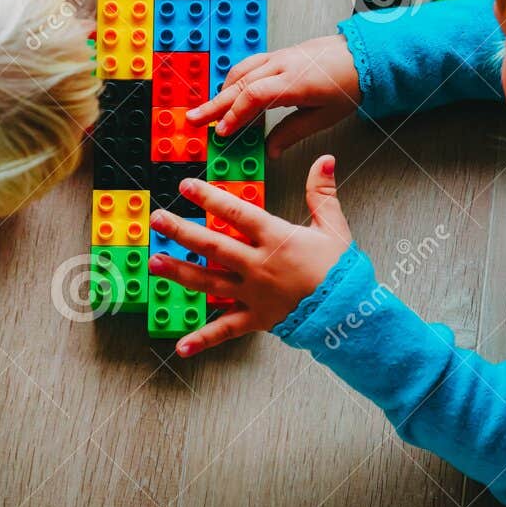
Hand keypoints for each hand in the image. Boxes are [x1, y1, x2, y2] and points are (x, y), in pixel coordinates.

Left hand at [147, 155, 351, 356]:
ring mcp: (253, 294)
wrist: (351, 313)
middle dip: (181, 231)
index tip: (186, 185)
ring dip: (179, 272)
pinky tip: (180, 346)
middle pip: (213, 246)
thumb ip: (322, 193)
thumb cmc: (341, 270)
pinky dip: (202, 339)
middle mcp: (258, 265)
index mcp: (275, 239)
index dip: (209, 197)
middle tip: (157, 220)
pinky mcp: (255, 319)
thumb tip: (326, 160)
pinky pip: (225, 330)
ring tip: (154, 262)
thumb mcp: (333, 227)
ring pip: (209, 282)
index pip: (236, 213)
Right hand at [188, 35, 359, 156]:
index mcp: (295, 81)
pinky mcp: (279, 54)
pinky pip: (249, 66)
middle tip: (193, 119)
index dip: (234, 115)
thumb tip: (270, 151)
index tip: (222, 132)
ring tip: (206, 110)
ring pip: (241, 71)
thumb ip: (292, 133)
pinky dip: (234, 80)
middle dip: (214, 104)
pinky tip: (228, 93)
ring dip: (221, 91)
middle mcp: (282, 65)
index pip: (254, 96)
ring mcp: (279, 57)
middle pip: (240, 83)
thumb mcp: (324, 117)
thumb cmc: (348, 85)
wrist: (363, 54)